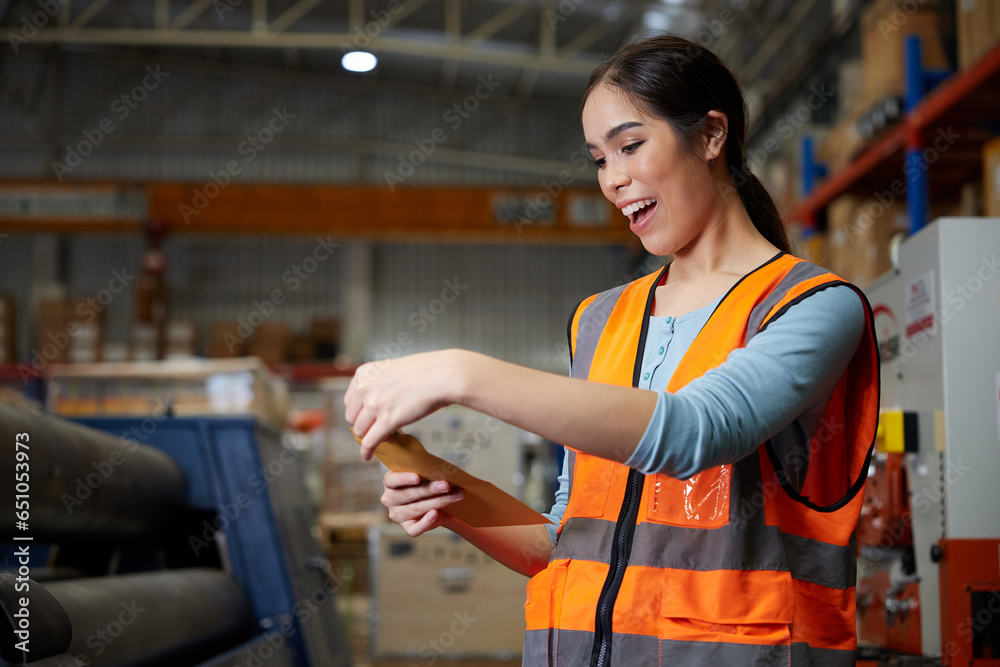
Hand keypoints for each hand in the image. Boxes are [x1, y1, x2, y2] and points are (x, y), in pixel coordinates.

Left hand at [344, 350, 469, 458]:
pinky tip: (368, 456)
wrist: (444, 375)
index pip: (350, 400)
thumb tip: (375, 402)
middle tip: (379, 428)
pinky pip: (369, 442)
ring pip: (360, 431)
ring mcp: (375, 404)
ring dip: (369, 437)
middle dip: (364, 425)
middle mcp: (365, 387)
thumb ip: (380, 384)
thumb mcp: (393, 371)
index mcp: (364, 373)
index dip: (360, 412)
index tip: (369, 418)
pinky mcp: (387, 421)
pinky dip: (366, 452)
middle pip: (352, 417)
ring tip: (384, 438)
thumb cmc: (426, 372)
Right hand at [382, 471, 464, 536]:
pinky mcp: (407, 528)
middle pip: (408, 494)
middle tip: (447, 485)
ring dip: (438, 502)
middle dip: (430, 489)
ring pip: (416, 509)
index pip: (392, 480)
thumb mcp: (426, 476)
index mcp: (390, 482)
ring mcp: (397, 515)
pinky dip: (426, 522)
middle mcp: (390, 499)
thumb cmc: (430, 484)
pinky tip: (436, 514)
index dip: (404, 478)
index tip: (418, 477)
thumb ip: (428, 473)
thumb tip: (443, 470)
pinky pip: (415, 529)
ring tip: (456, 495)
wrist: (440, 503)